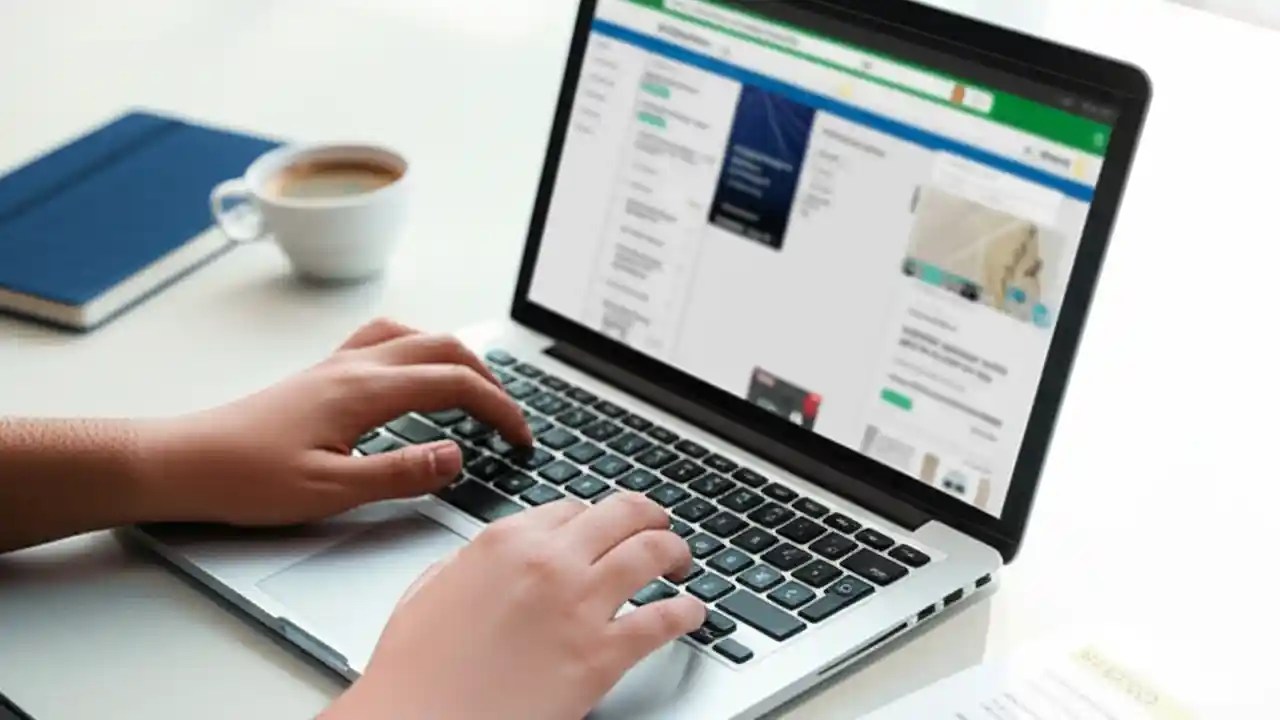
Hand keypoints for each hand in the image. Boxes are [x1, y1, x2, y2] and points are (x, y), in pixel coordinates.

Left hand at [144, 318, 531, 525]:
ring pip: (417, 336)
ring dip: (456, 358)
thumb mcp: (331, 491)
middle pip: (445, 349)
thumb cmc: (248, 479)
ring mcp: (337, 364)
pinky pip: (384, 340)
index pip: (456, 384)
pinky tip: (415, 372)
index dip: (500, 410)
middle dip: (490, 381)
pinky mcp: (322, 374)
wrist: (184, 462)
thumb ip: (401, 473)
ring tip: (476, 392)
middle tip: (510, 421)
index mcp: (365, 391)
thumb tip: (458, 456)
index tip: (521, 439)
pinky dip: (418, 349)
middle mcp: (355, 366)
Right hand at [323, 493, 705, 719]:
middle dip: (649, 518)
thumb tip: (494, 556)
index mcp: (505, 541)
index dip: (596, 518)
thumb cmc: (415, 670)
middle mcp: (549, 561)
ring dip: (676, 552)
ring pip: (652, 553)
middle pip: (623, 514)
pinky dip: (687, 612)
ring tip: (682, 561)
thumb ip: (470, 563)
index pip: (573, 508)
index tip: (605, 527)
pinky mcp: (602, 655)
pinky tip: (692, 613)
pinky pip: (663, 620)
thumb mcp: (430, 590)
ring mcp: (579, 605)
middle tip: (660, 528)